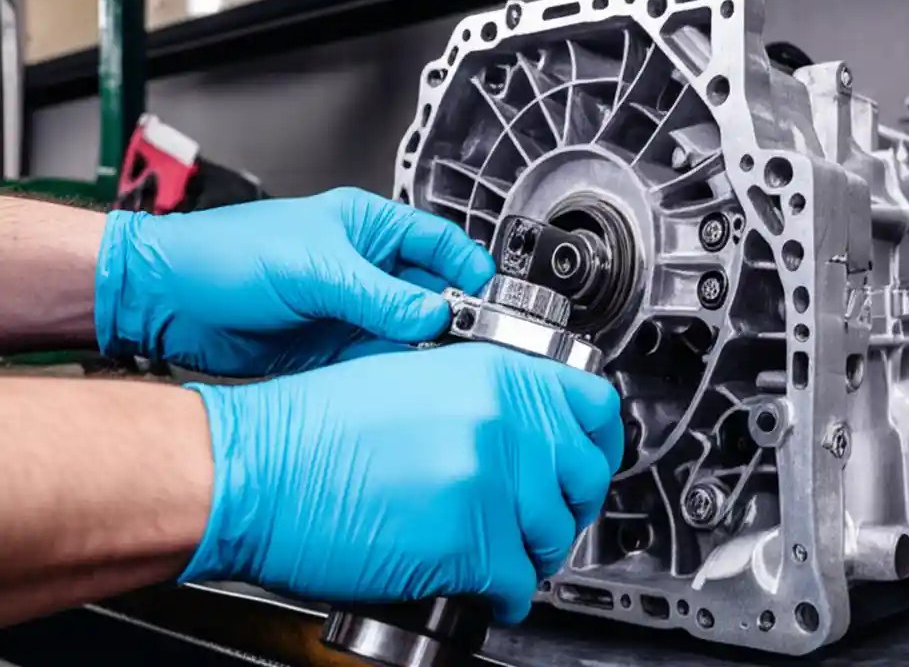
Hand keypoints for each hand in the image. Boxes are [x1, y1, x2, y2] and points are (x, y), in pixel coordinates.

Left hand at [94, 187, 493, 375]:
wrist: (167, 300)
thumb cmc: (224, 255)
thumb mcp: (314, 270)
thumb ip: (378, 297)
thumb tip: (432, 316)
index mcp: (367, 228)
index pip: (438, 243)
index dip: (468, 268)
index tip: (487, 298)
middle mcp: (364, 268)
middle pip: (430, 293)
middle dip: (450, 317)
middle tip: (467, 342)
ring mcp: (350, 309)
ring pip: (407, 332)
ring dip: (421, 350)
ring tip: (436, 367)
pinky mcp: (333, 347)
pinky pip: (377, 361)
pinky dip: (391, 373)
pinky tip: (400, 382)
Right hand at [181, 343, 622, 623]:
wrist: (249, 468)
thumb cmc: (310, 429)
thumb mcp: (412, 379)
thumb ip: (483, 399)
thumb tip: (529, 429)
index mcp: (491, 373)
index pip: (594, 406)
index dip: (599, 443)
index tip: (591, 462)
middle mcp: (499, 420)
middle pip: (583, 478)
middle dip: (567, 508)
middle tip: (542, 521)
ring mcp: (487, 480)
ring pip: (553, 535)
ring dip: (532, 554)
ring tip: (503, 555)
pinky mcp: (466, 540)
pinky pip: (518, 581)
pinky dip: (506, 594)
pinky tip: (487, 587)